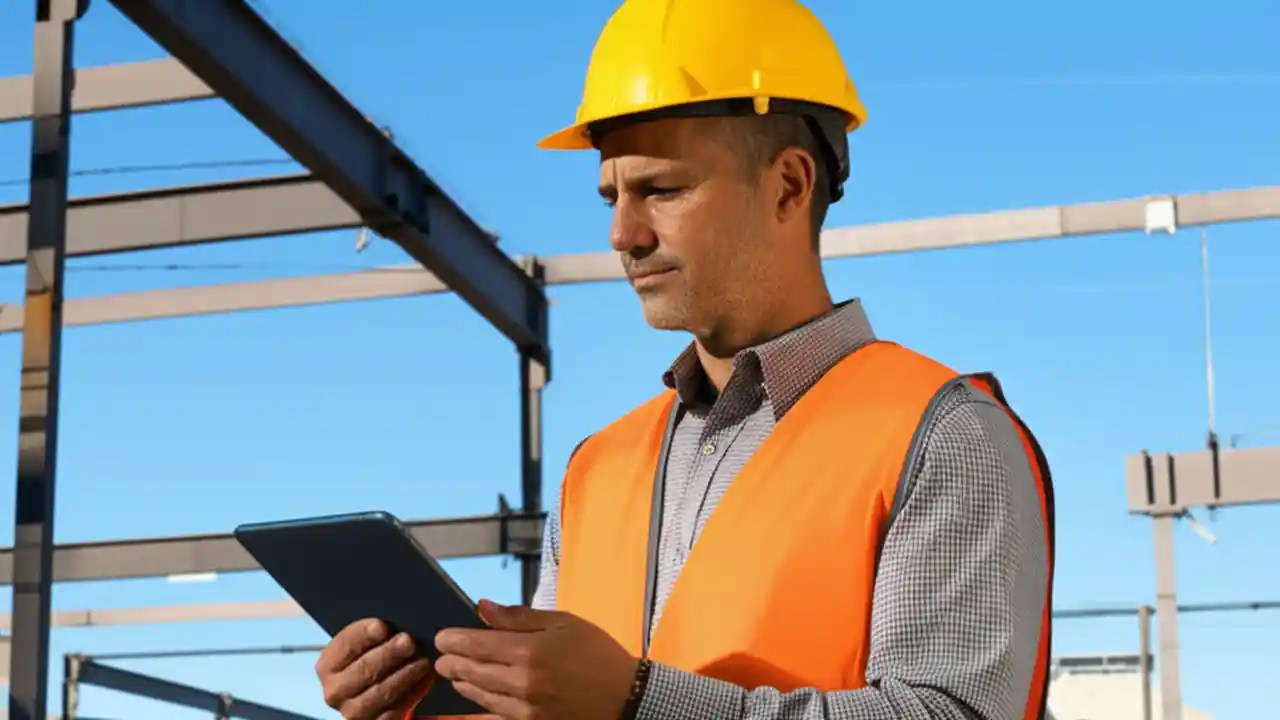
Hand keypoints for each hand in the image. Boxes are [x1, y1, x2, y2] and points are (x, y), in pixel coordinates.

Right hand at [316, 618, 434, 719]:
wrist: (372, 691)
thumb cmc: (372, 656)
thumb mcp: (367, 644)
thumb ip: (376, 630)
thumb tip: (395, 617)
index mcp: (327, 664)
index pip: (345, 645)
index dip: (363, 635)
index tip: (382, 625)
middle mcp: (334, 690)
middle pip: (363, 670)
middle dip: (388, 654)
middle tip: (409, 641)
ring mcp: (351, 711)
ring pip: (379, 693)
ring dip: (404, 675)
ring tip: (424, 661)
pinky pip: (393, 712)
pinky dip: (412, 695)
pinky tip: (427, 680)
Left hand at [434, 600, 639, 719]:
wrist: (625, 697)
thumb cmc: (597, 653)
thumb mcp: (563, 623)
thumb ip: (519, 617)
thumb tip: (482, 608)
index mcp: (529, 651)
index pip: (477, 644)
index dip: (453, 640)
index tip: (440, 637)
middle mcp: (522, 682)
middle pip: (472, 671)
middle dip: (451, 663)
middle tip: (441, 658)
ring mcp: (524, 709)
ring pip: (480, 695)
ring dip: (462, 684)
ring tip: (455, 675)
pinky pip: (494, 716)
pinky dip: (479, 706)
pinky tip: (471, 698)